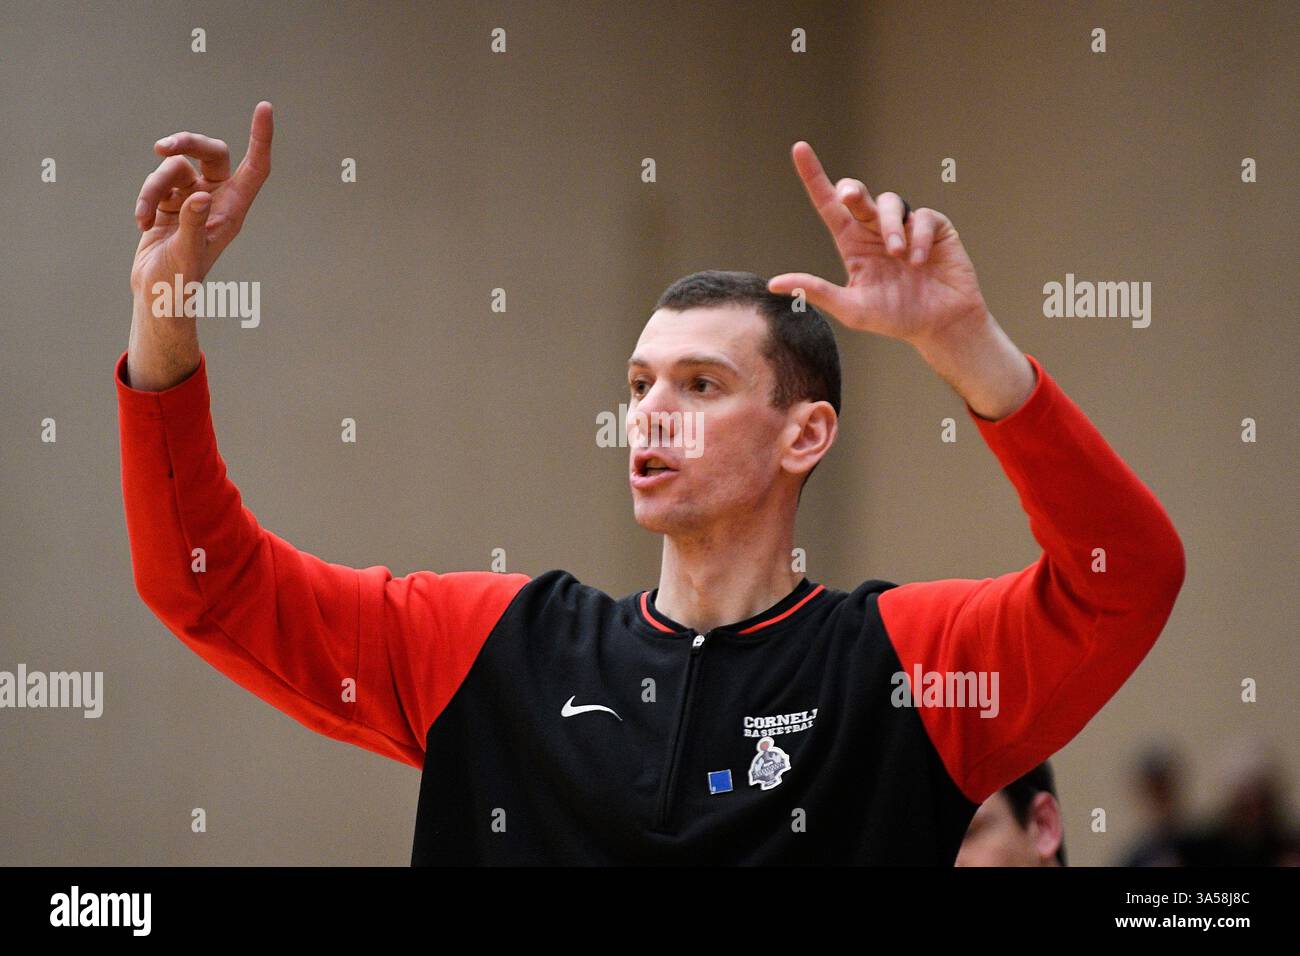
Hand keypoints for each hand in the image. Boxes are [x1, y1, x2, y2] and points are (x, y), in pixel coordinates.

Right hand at [130, 101, 273, 299]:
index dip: (261, 138)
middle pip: (210, 152)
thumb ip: (192, 224)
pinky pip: (155, 183)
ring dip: (152, 188)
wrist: (158, 293)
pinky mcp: (169, 201)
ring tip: (144, 218)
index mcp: (234, 210)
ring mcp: (192, 197)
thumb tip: (199, 196)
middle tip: (162, 147)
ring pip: (174, 168)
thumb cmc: (181, 280)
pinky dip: (144, 200)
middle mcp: (217, 199)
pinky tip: (141, 224)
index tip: (264, 108)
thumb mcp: (187, 253)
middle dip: (186, 143)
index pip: (256, 167)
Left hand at [768, 141, 987, 345]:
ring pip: (889, 203)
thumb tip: (774, 283)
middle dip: (852, 190)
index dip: (814, 176)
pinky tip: (918, 262)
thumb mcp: (851, 308)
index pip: (829, 204)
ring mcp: (905, 225)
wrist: (940, 325)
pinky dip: (917, 238)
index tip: (799, 148)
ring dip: (890, 228)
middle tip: (850, 197)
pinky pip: (922, 218)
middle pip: (857, 193)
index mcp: (852, 242)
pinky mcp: (934, 227)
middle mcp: (875, 229)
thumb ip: (816, 292)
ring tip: (898, 258)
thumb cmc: (895, 318)